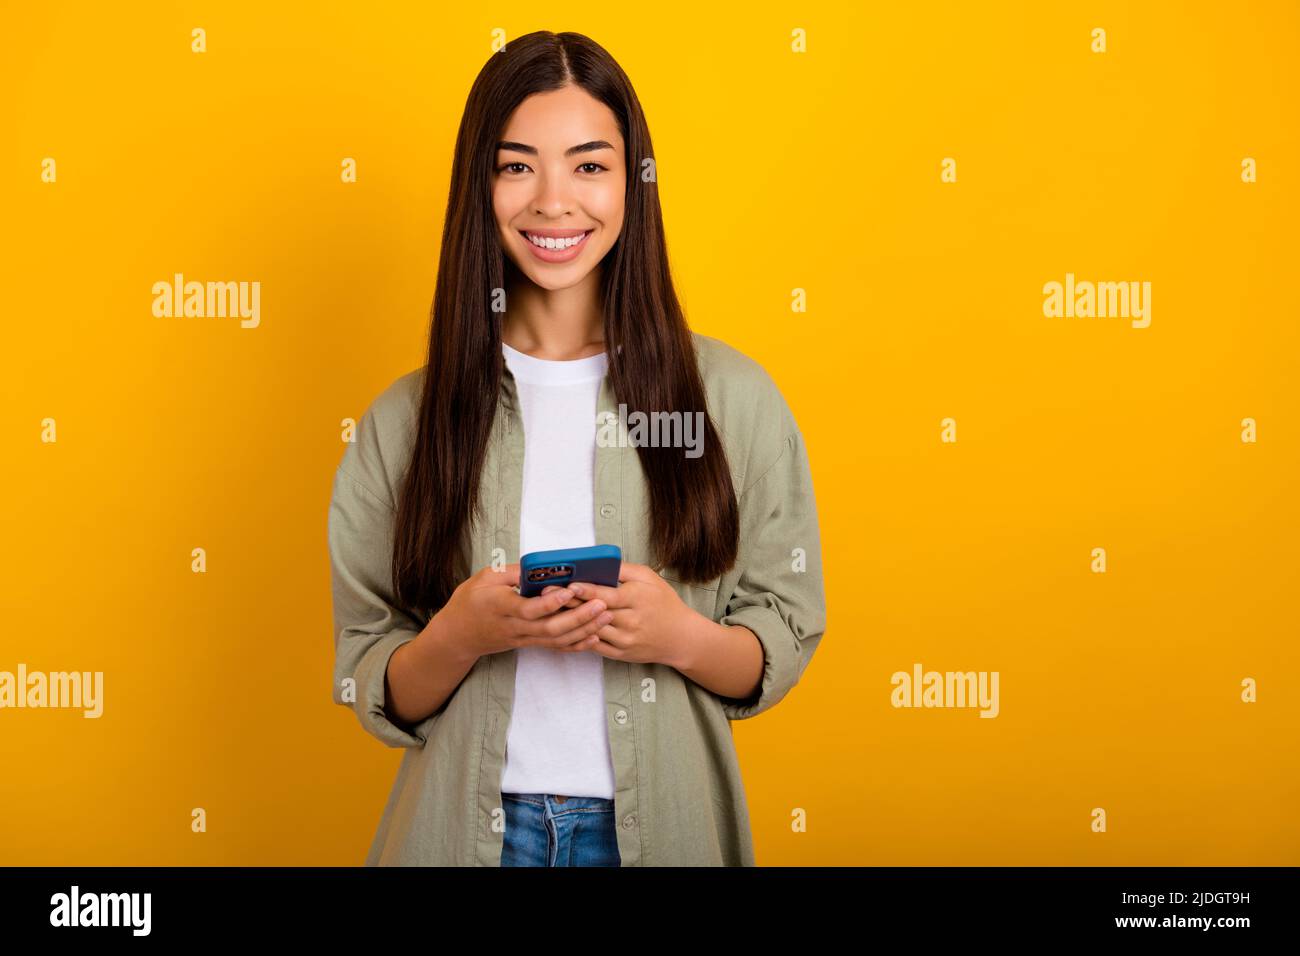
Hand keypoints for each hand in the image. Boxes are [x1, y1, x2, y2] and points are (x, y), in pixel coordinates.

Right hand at [433, 564, 613, 659]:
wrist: (458, 635)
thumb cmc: (470, 602)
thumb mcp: (484, 577)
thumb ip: (511, 572)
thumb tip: (538, 566)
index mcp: (501, 606)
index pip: (530, 608)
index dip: (552, 602)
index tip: (571, 590)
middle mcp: (515, 626)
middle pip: (550, 627)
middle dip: (579, 617)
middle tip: (602, 603)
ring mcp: (523, 638)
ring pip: (557, 639)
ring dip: (584, 630)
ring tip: (606, 615)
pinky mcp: (529, 643)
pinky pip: (555, 647)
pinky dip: (576, 643)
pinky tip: (594, 635)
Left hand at [545, 562, 699, 665]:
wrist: (680, 637)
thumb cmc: (664, 603)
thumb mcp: (649, 578)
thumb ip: (624, 570)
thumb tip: (599, 562)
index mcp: (636, 599)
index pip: (605, 594)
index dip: (585, 589)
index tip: (567, 584)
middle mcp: (630, 621)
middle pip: (594, 611)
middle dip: (569, 602)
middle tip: (546, 595)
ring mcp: (625, 639)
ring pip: (591, 629)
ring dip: (570, 620)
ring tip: (550, 611)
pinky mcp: (621, 654)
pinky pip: (595, 646)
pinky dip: (579, 637)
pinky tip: (565, 629)